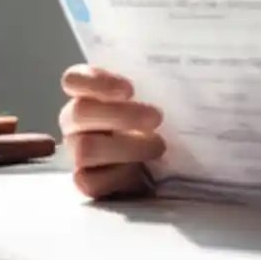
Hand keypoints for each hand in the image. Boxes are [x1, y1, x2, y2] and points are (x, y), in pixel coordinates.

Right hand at [59, 64, 165, 198]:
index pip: (74, 80)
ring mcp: (77, 153)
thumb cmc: (164, 121)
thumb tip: (186, 77)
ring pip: (85, 148)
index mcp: (91, 94)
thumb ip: (161, 87)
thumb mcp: (164, 98)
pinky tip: (141, 172)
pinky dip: (119, 176)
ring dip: (126, 147)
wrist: (169, 166)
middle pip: (78, 113)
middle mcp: (78, 122)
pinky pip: (89, 181)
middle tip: (156, 117)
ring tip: (159, 146)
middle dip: (120, 115)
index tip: (129, 89)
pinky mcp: (87, 182)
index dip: (96, 81)